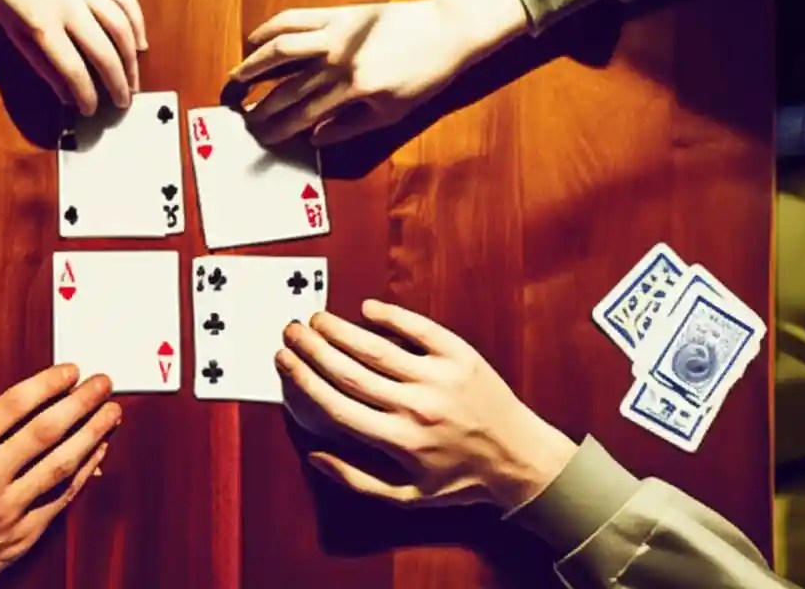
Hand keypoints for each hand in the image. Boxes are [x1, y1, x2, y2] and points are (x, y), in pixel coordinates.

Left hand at [0, 0, 145, 115]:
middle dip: (117, 83)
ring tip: (133, 80)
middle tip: (124, 102)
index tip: (92, 110)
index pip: (72, 69)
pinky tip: (140, 44)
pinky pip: (125, 0)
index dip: (86, 95)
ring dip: (132, 59)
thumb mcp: (11, 29)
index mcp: (41, 24)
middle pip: (103, 52)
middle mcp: (68, 7)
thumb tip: (64, 94)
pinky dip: (137, 24)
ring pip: (121, 28)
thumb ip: (39, 62)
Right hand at [229, 0, 527, 145]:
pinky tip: (254, 41)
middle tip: (242, 119)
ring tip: (234, 80)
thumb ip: (351, 127)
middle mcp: (340, 62)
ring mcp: (336, 35)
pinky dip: (270, 29)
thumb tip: (314, 138)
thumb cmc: (423, 77)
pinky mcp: (337, 14)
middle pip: (287, 88)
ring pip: (281, 49)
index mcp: (355, 91)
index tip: (259, 138)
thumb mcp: (393, 113)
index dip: (278, 128)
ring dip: (252, 65)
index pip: (303, 114)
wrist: (446, 31)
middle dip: (260, 107)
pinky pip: (295, 19)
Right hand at [275, 301, 575, 508]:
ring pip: (377, 348)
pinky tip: (367, 308)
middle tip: (291, 331)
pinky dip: (391, 316)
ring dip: (341, 330)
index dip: (304, 380)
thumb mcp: (408, 496)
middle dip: (313, 349)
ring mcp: (439, 378)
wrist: (520, 459)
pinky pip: (419, 329)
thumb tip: (315, 455)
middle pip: (350, 371)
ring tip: (317, 319)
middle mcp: (415, 406)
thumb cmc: (461, 480)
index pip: (337, 405)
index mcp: (398, 440)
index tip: (284, 361)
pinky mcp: (461, 356)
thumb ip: (357, 480)